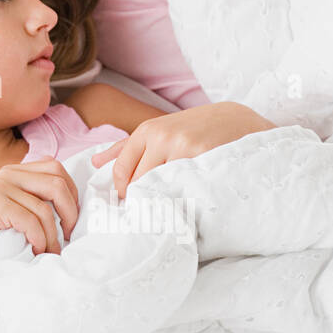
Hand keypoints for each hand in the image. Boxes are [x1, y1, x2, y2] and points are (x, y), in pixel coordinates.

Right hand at [0, 158, 78, 270]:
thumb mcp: (20, 208)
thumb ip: (39, 198)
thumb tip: (76, 206)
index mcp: (16, 170)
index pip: (56, 168)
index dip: (72, 193)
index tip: (71, 218)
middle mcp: (8, 173)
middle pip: (56, 183)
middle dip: (70, 212)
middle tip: (68, 235)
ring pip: (44, 208)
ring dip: (53, 236)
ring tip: (51, 251)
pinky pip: (30, 220)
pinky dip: (39, 239)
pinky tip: (37, 250)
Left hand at [91, 101, 275, 198]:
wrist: (238, 121)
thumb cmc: (193, 129)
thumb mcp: (158, 131)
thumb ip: (124, 146)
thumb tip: (94, 162)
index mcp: (147, 131)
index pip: (121, 171)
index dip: (123, 193)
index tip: (132, 204)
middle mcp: (162, 137)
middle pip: (137, 183)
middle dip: (141, 200)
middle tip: (149, 212)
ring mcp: (183, 148)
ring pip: (159, 189)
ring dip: (161, 202)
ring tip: (168, 209)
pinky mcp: (204, 160)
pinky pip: (184, 190)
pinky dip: (182, 200)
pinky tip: (187, 203)